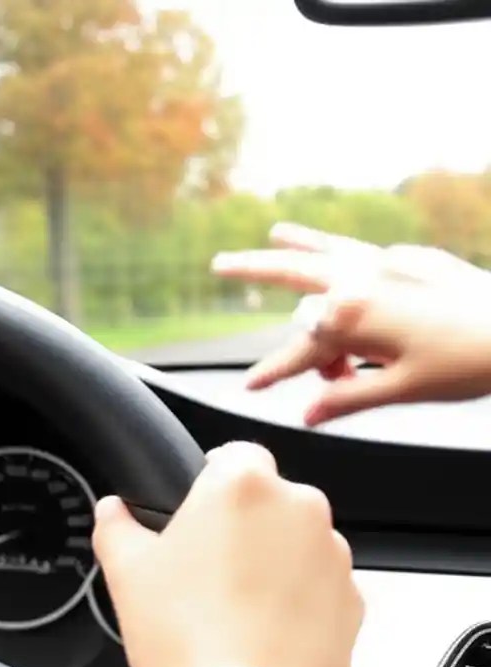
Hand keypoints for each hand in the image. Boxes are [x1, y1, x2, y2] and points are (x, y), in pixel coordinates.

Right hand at [92, 442, 362, 666]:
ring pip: (296, 544)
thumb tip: (113, 512)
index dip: (208, 480)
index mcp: (241, 483)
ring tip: (232, 607)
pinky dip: (298, 602)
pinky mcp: (354, 602)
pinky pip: (320, 588)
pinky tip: (261, 631)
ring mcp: (333, 557)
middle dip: (241, 526)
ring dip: (272, 563)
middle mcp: (298, 508)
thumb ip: (116, 525)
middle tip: (204, 568)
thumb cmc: (188, 638)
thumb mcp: (125, 571)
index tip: (194, 511)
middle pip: (267, 500)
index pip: (232, 452)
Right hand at [213, 222, 490, 424]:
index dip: (272, 372)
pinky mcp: (414, 261)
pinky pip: (362, 250)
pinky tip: (336, 247)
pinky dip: (339, 247)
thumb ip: (350, 399)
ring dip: (298, 244)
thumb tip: (309, 414)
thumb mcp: (405, 389)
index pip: (300, 351)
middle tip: (219, 263)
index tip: (250, 387)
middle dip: (253, 268)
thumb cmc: (470, 362)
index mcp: (355, 316)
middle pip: (294, 271)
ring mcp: (389, 265)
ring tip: (275, 233)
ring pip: (330, 250)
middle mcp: (363, 282)